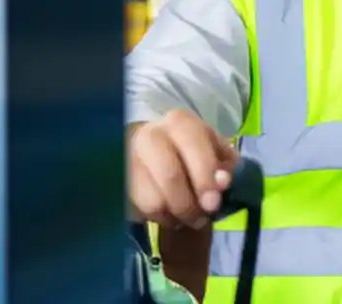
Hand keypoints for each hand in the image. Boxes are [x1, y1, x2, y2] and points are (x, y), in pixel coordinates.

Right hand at [128, 109, 238, 229]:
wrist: (157, 158)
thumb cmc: (194, 157)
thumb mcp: (216, 156)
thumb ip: (225, 167)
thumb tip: (222, 182)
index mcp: (180, 122)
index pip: (192, 143)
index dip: (205, 175)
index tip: (213, 203)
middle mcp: (149, 134)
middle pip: (170, 175)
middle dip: (188, 204)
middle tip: (199, 219)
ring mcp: (126, 158)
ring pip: (152, 200)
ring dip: (172, 216)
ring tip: (182, 215)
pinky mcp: (116, 182)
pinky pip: (136, 212)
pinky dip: (155, 219)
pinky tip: (164, 213)